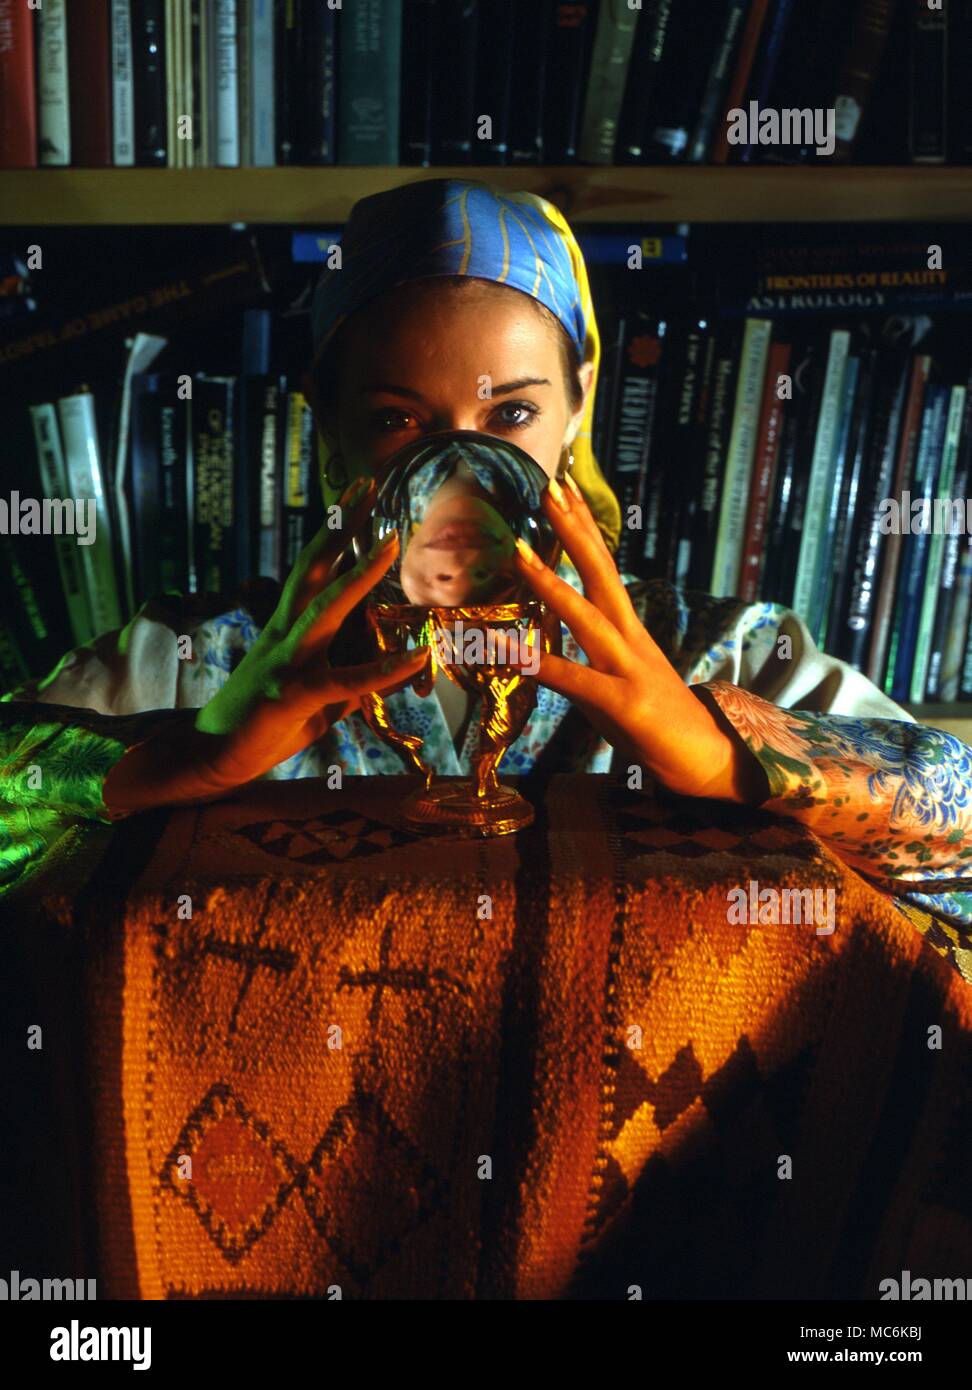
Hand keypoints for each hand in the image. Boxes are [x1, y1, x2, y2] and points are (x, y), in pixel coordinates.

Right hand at [103, 478, 428, 813]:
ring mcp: (285, 661)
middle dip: (342, 525)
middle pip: (315, 567)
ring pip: (326, 608)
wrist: (210, 757)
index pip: (313, 568)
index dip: (336, 532)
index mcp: (286, 628)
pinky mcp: (292, 697)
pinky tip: (416, 657)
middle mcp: (284, 633)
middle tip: (368, 483)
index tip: (358, 494)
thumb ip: (350, 683)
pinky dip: (383, 669)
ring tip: (391, 539)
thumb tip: (387, 676)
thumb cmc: (263, 726)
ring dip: (360, 573)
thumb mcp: (316, 700)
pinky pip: (345, 680)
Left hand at [511, 474, 766, 803]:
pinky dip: (530, 662)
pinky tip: (499, 648)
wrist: (708, 759)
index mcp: (629, 630)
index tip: (565, 487)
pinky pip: (568, 678)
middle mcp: (629, 639)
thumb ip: (589, 653)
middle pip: (601, 573)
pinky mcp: (622, 704)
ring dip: (549, 583)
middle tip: (548, 487)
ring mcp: (628, 669)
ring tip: (515, 550)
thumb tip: (550, 634)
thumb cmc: (659, 721)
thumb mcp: (620, 677)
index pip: (605, 566)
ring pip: (586, 616)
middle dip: (573, 530)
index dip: (584, 527)